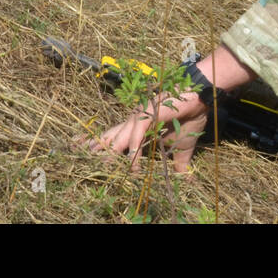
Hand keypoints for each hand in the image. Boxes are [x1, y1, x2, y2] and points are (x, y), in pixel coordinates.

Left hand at [87, 92, 207, 172]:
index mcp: (138, 127)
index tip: (81, 148)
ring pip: (120, 138)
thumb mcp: (180, 148)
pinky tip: (133, 165)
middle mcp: (134, 121)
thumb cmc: (189, 119)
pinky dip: (134, 151)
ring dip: (111, 154)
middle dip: (95, 147)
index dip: (98, 143)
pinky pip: (137, 137)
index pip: (113, 136)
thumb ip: (178, 163)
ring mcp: (140, 118)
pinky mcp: (148, 116)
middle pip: (110, 136)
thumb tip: (183, 177)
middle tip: (77, 153)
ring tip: (102, 167)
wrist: (199, 100)